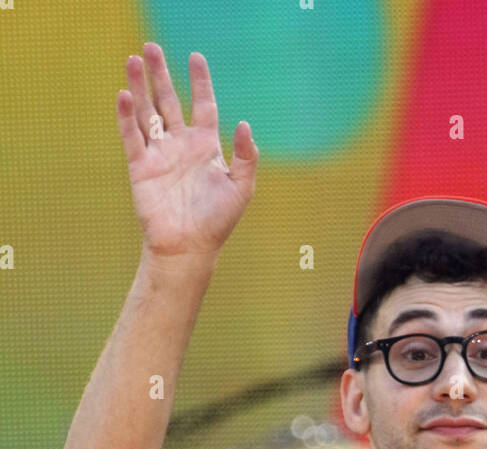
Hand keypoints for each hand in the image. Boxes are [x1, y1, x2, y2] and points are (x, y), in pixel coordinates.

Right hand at [117, 42, 257, 259]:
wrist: (189, 248)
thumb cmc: (217, 222)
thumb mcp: (241, 189)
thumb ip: (246, 157)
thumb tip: (245, 124)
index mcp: (206, 147)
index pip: (203, 105)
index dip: (200, 81)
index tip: (196, 56)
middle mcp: (181, 146)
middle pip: (169, 101)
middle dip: (161, 75)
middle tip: (151, 47)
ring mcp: (160, 155)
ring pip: (147, 113)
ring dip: (140, 87)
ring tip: (134, 60)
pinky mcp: (141, 167)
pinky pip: (132, 136)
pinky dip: (127, 116)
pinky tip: (125, 94)